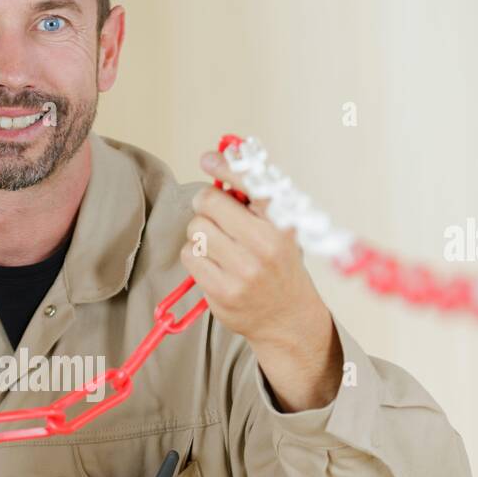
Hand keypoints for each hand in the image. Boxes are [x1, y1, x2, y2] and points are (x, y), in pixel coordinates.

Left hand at [179, 148, 322, 347]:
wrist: (287, 318)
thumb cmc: (280, 266)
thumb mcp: (280, 228)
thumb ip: (253, 197)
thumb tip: (216, 158)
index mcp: (282, 224)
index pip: (250, 183)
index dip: (225, 166)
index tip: (208, 159)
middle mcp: (265, 245)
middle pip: (209, 204)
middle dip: (206, 206)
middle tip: (215, 217)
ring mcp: (243, 270)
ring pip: (196, 230)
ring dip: (200, 234)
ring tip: (218, 245)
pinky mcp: (223, 291)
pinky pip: (190, 256)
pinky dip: (195, 255)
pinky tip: (213, 264)